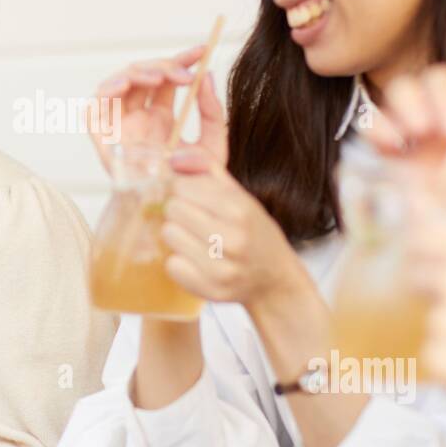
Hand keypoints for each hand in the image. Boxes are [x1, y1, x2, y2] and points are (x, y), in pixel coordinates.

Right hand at [92, 46, 226, 174]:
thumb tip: (207, 76)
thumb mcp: (214, 146)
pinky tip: (124, 86)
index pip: (166, 79)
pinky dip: (103, 94)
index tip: (202, 50)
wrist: (181, 215)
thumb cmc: (195, 187)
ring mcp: (120, 129)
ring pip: (117, 85)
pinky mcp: (105, 144)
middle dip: (163, 66)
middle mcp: (138, 119)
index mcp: (160, 118)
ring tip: (159, 78)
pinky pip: (93, 113)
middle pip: (141, 77)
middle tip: (185, 74)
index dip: (181, 60)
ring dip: (137, 74)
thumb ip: (212, 113)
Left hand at [161, 145, 307, 310]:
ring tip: (196, 240)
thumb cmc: (254, 233)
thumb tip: (174, 156)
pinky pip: (172, 266)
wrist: (276, 280)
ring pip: (169, 235)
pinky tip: (196, 261)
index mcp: (240, 210)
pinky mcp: (211, 290)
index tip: (193, 198)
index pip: (183, 187)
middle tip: (195, 221)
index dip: (183, 189)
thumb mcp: (240, 196)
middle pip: (173, 210)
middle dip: (179, 212)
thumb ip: (208, 169)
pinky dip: (179, 262)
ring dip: (177, 236)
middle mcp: (233, 239)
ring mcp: (222, 268)